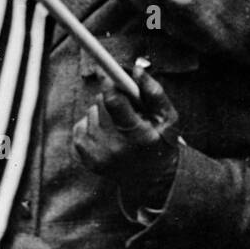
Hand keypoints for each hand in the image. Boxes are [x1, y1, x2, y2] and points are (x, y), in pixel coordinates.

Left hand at [71, 63, 180, 205]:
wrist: (149, 179)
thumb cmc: (161, 142)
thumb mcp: (168, 118)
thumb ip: (153, 92)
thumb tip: (136, 69)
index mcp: (137, 137)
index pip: (114, 102)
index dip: (109, 83)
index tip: (106, 71)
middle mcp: (114, 148)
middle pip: (100, 105)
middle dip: (111, 97)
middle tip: (126, 105)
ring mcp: (96, 155)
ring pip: (90, 113)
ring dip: (102, 111)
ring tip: (120, 124)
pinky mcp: (84, 157)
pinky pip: (81, 124)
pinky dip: (92, 123)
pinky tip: (108, 133)